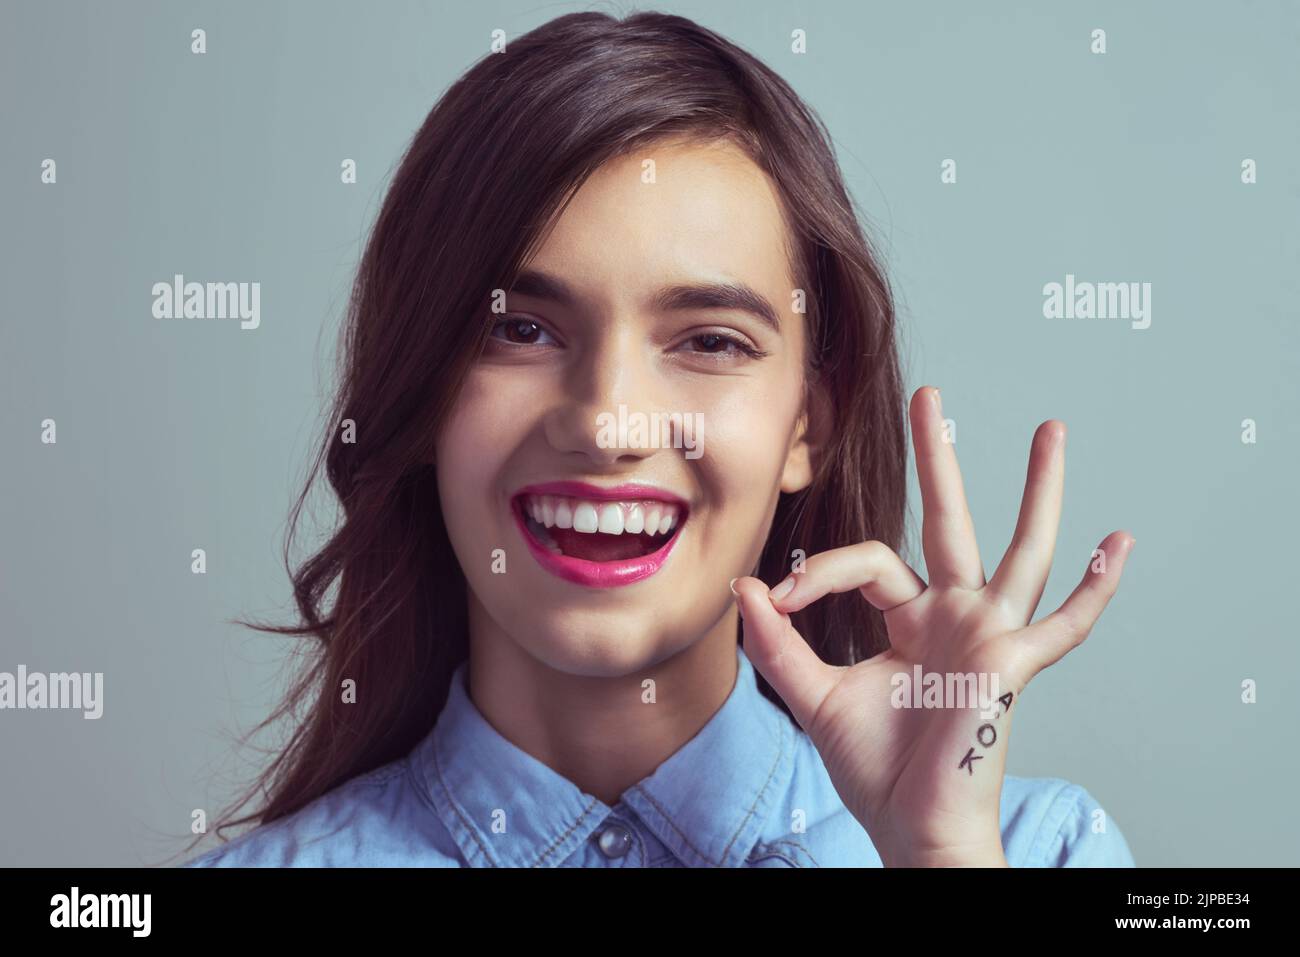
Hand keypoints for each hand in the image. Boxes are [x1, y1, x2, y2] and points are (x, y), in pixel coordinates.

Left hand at [731, 386, 1134, 866]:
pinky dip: (1093, 589)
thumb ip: (779, 643)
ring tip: (1050, 431)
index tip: (778, 598)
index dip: (819, 572)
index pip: (867, 563)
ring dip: (1037, 490)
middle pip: (948, 521)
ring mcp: (988, 635)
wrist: (910, 826)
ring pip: (1019, 549)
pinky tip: (1116, 544)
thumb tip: (747, 587)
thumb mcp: (814, 696)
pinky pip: (1062, 625)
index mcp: (910, 619)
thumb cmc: (875, 768)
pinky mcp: (1010, 664)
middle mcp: (953, 615)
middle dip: (938, 459)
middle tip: (930, 398)